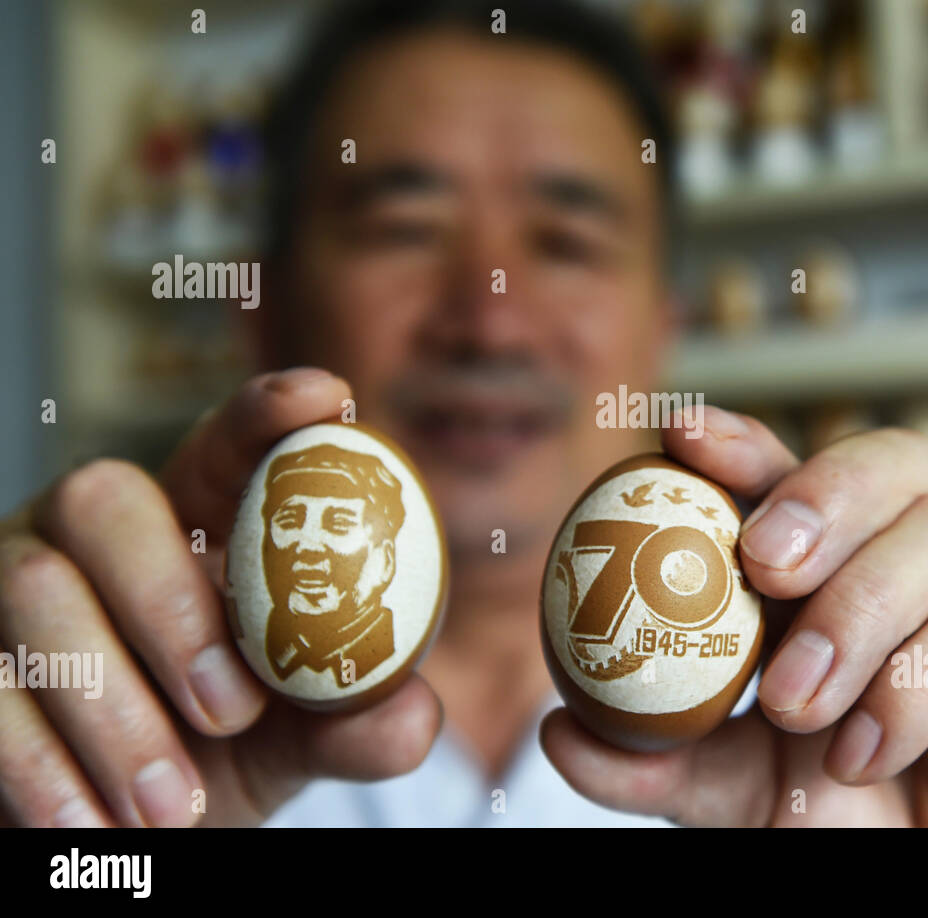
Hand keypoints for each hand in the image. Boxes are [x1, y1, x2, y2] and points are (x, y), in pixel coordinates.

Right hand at [0, 368, 441, 826]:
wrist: (122, 832)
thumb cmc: (220, 751)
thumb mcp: (294, 739)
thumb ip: (351, 721)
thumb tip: (411, 714)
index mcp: (195, 523)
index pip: (228, 444)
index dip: (267, 413)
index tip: (325, 399)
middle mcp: (95, 532)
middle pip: (105, 497)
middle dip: (172, 604)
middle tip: (230, 712)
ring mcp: (11, 582)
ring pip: (35, 592)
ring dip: (113, 710)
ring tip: (171, 808)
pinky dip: (41, 767)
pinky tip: (92, 829)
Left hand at [541, 406, 927, 825]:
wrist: (915, 890)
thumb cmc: (823, 819)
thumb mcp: (716, 790)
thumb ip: (646, 757)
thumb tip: (557, 727)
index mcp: (822, 572)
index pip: (789, 472)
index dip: (742, 440)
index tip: (680, 432)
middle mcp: (901, 571)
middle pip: (894, 462)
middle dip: (826, 494)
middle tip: (764, 565)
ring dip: (859, 615)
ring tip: (793, 709)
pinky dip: (913, 689)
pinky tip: (860, 757)